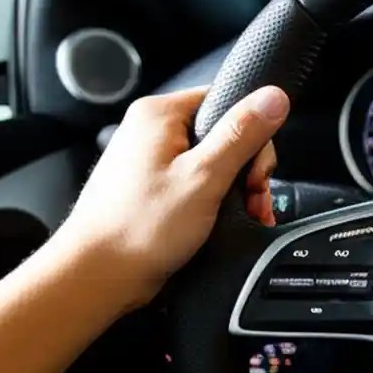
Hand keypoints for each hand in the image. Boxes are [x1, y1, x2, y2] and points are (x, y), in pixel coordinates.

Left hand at [56, 85, 289, 308]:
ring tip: (243, 216)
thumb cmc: (139, 228)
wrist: (98, 275)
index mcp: (160, 114)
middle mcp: (152, 131)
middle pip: (224, 133)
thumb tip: (273, 97)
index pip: (226, 100)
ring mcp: (150, 160)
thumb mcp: (205, 177)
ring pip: (214, 161)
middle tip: (252, 200)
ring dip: (236, 190)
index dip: (253, 135)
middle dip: (247, 171)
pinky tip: (223, 222)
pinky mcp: (153, 187)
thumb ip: (242, 134)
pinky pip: (197, 182)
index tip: (257, 172)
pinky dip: (216, 201)